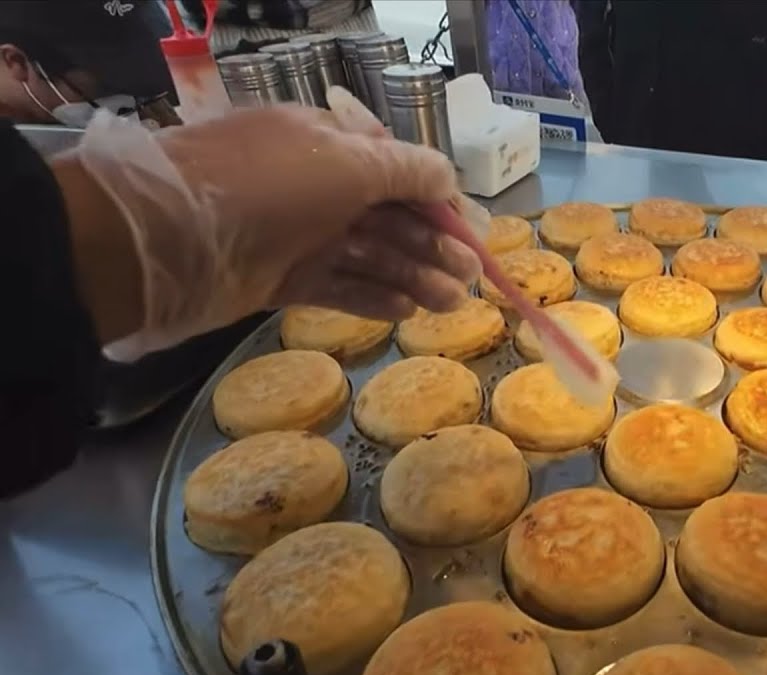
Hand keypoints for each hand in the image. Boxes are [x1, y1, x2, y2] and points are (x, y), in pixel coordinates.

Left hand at [59, 105, 481, 359]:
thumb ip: (406, 172)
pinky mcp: (280, 277)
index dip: (439, 202)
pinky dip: (373, 297)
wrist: (164, 241)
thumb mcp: (346, 163)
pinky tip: (407, 312)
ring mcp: (296, 233)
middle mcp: (315, 185)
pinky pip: (338, 286)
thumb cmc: (265, 188)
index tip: (474, 234)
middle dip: (432, 245)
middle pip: (388, 216)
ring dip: (413, 275)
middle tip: (470, 279)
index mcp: (328, 142)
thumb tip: (450, 181)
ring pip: (369, 253)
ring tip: (450, 304)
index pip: (398, 169)